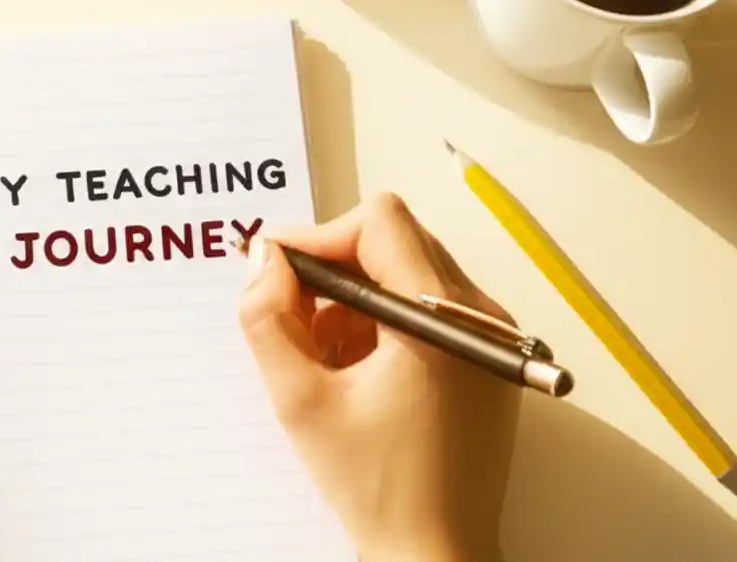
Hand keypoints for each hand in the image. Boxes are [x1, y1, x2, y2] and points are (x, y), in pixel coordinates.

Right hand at [239, 194, 520, 561]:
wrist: (434, 552)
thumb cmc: (374, 486)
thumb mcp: (300, 401)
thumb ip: (267, 319)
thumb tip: (262, 259)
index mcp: (443, 320)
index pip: (380, 223)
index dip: (317, 236)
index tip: (272, 268)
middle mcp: (481, 316)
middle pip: (395, 241)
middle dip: (332, 269)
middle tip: (289, 311)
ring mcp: (490, 336)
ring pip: (407, 271)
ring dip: (352, 298)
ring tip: (319, 354)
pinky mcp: (485, 356)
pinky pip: (425, 306)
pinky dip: (379, 321)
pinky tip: (350, 368)